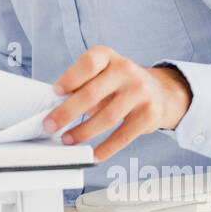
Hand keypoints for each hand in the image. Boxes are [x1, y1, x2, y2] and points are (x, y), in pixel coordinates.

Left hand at [44, 45, 191, 161]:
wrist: (160, 93)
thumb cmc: (119, 84)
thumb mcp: (101, 74)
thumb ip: (81, 86)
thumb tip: (56, 109)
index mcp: (108, 57)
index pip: (88, 64)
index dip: (70, 78)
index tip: (55, 92)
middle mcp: (126, 70)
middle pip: (92, 93)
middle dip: (67, 112)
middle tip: (50, 126)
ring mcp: (140, 92)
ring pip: (107, 117)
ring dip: (83, 132)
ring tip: (67, 140)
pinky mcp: (149, 114)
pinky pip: (123, 136)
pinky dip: (106, 148)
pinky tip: (93, 154)